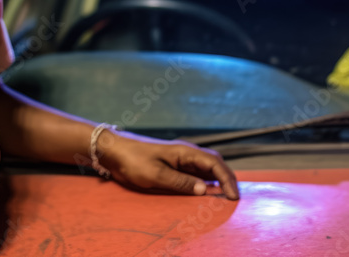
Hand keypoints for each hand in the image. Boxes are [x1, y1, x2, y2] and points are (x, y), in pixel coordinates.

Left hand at [96, 129, 238, 199]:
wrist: (114, 151)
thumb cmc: (134, 160)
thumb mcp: (156, 175)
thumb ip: (181, 182)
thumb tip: (205, 190)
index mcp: (185, 151)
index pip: (215, 164)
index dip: (227, 179)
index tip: (233, 196)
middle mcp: (186, 153)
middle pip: (215, 164)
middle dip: (227, 179)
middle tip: (233, 198)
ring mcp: (180, 158)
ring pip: (207, 168)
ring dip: (218, 180)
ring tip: (225, 196)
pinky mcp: (174, 165)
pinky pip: (195, 172)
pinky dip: (205, 181)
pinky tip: (206, 191)